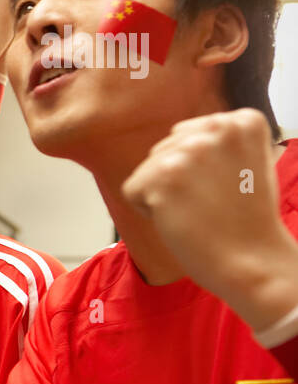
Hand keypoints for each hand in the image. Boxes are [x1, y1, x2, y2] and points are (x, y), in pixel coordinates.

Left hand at [122, 108, 297, 329]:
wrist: (252, 262)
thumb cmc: (246, 221)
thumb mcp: (244, 164)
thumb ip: (216, 144)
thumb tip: (179, 135)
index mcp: (241, 121)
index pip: (186, 136)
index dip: (198, 169)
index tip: (228, 187)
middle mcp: (216, 127)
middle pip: (164, 150)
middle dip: (177, 180)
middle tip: (212, 204)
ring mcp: (188, 151)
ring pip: (146, 171)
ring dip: (162, 196)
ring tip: (198, 212)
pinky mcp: (162, 177)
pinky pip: (132, 191)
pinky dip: (148, 212)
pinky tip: (181, 220)